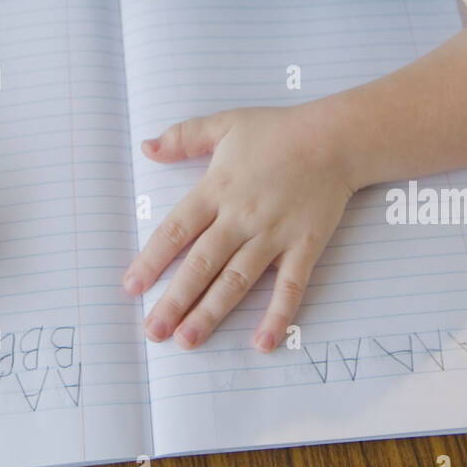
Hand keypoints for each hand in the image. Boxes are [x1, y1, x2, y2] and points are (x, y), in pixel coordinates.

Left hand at [123, 104, 354, 351]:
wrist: (334, 138)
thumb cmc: (278, 130)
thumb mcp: (224, 123)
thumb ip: (183, 137)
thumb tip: (146, 148)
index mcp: (217, 189)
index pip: (176, 230)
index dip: (152, 260)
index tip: (132, 287)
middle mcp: (241, 217)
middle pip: (202, 264)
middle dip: (176, 300)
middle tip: (155, 331)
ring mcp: (274, 235)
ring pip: (237, 281)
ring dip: (212, 313)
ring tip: (188, 341)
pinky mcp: (304, 247)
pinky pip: (290, 287)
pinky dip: (277, 315)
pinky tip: (262, 343)